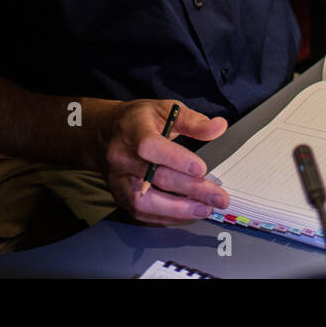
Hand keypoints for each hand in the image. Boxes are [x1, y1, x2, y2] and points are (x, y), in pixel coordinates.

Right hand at [96, 99, 230, 226]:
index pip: (150, 147)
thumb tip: (218, 127)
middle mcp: (121, 157)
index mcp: (133, 130)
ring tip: (205, 209)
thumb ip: (193, 121)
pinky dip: (167, 217)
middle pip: (155, 178)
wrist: (106, 134)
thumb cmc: (140, 121)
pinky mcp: (120, 197)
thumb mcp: (166, 109)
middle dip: (190, 189)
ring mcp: (118, 180)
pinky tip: (188, 213)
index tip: (201, 169)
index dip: (175, 159)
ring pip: (145, 202)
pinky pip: (142, 213)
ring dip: (178, 209)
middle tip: (218, 197)